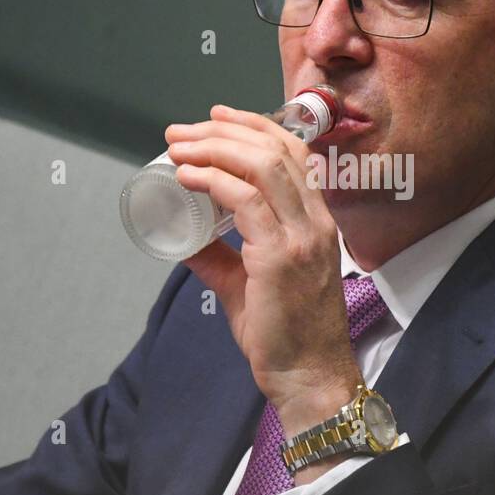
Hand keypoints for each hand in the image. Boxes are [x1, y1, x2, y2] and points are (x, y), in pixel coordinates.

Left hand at [165, 105, 360, 440]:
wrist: (309, 378)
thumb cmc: (286, 337)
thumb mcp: (249, 285)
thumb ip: (220, 259)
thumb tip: (185, 238)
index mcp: (316, 221)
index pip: (293, 152)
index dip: (254, 125)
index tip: (215, 117)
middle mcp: (315, 221)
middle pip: (275, 149)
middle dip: (224, 129)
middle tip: (182, 131)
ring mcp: (302, 236)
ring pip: (262, 166)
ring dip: (214, 148)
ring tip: (178, 147)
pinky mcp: (282, 256)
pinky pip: (246, 201)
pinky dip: (213, 180)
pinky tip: (187, 177)